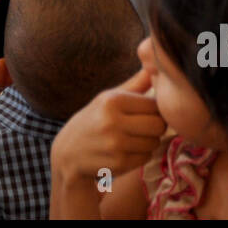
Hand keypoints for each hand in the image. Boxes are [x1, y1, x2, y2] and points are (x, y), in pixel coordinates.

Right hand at [50, 68, 165, 186]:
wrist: (69, 152)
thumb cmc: (94, 120)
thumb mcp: (108, 98)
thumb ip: (135, 84)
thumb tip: (155, 64)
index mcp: (112, 100)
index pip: (154, 104)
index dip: (154, 109)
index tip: (144, 112)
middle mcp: (112, 121)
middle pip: (158, 125)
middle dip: (155, 127)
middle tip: (143, 127)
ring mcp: (115, 144)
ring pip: (154, 142)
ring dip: (148, 142)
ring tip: (133, 138)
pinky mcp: (118, 163)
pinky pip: (146, 157)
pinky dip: (140, 155)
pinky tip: (126, 150)